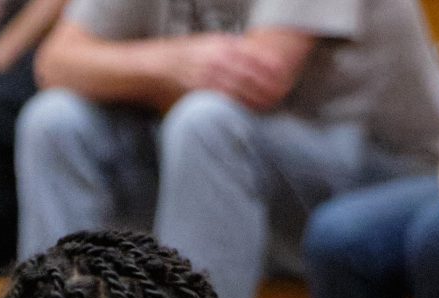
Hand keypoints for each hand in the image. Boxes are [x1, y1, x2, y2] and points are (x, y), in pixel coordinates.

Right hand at [171, 31, 287, 108]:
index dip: (270, 67)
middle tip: (282, 94)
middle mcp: (217, 59)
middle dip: (268, 86)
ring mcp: (209, 78)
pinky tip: (249, 113)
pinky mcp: (200, 94)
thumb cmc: (182, 56)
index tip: (284, 75)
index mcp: (221, 45)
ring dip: (258, 99)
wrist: (154, 67)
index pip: (253, 56)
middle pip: (251, 75)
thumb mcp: (207, 43)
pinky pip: (225, 102)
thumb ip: (229, 49)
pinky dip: (239, 107)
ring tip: (270, 105)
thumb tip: (250, 55)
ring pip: (241, 90)